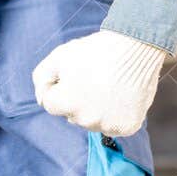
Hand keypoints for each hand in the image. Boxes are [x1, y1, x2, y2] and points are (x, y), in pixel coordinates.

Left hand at [32, 29, 166, 137]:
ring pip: (92, 122)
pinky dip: (115, 114)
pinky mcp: (127, 127)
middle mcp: (87, 120)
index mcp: (66, 103)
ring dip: (95, 109)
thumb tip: (41, 101)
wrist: (135, 48)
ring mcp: (108, 125)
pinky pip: (113, 126)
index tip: (73, 74)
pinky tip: (120, 95)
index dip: (59, 87)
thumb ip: (41, 78)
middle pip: (72, 115)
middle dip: (76, 99)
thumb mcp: (59, 56)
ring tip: (107, 86)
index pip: (51, 105)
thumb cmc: (94, 51)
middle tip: (93, 79)